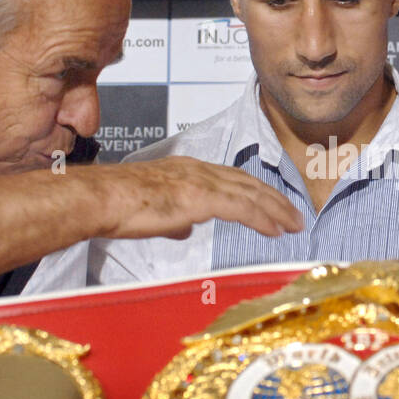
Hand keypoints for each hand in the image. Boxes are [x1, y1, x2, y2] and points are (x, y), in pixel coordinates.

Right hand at [99, 156, 304, 238]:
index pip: (231, 178)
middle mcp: (198, 170)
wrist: (103, 198)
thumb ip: (175, 218)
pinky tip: (275, 230)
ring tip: (295, 224)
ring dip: (277, 209)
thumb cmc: (119, 205)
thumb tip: (186, 228)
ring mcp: (201, 181)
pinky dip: (263, 218)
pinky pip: (241, 208)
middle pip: (248, 182)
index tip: (273, 205)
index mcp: (188, 169)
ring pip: (251, 194)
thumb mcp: (154, 210)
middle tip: (296, 215)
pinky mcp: (200, 197)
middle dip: (275, 199)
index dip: (256, 191)